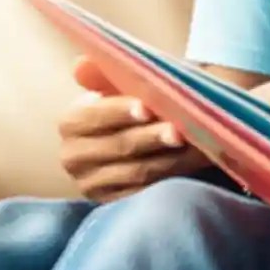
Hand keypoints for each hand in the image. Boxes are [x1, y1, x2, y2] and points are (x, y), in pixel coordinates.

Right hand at [58, 57, 209, 201]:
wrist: (141, 138)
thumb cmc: (134, 104)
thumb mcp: (120, 85)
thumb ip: (103, 73)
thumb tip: (81, 64)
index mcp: (71, 122)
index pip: (93, 116)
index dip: (120, 111)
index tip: (147, 107)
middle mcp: (73, 157)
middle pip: (119, 146)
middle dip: (152, 137)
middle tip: (180, 130)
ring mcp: (92, 185)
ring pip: (137, 172)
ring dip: (171, 158)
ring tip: (198, 144)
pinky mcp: (114, 204)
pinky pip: (147, 193)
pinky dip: (175, 176)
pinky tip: (197, 162)